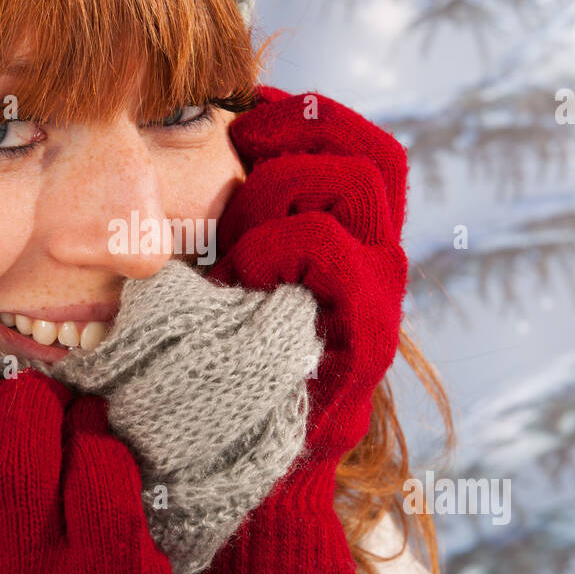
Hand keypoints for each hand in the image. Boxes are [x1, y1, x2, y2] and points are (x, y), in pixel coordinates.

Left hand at [192, 85, 408, 573]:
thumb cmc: (226, 362)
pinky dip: (282, 244)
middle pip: (373, 154)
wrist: (251, 464)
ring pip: (353, 187)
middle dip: (301, 137)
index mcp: (355, 238)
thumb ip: (235, 216)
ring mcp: (380, 294)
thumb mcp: (227, 272)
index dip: (312, 114)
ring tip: (239, 235)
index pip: (365, 146)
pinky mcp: (369, 333)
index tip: (248, 110)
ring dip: (282, 191)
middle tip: (241, 157)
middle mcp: (380, 258)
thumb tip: (194, 144)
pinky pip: (332, 248)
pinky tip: (245, 274)